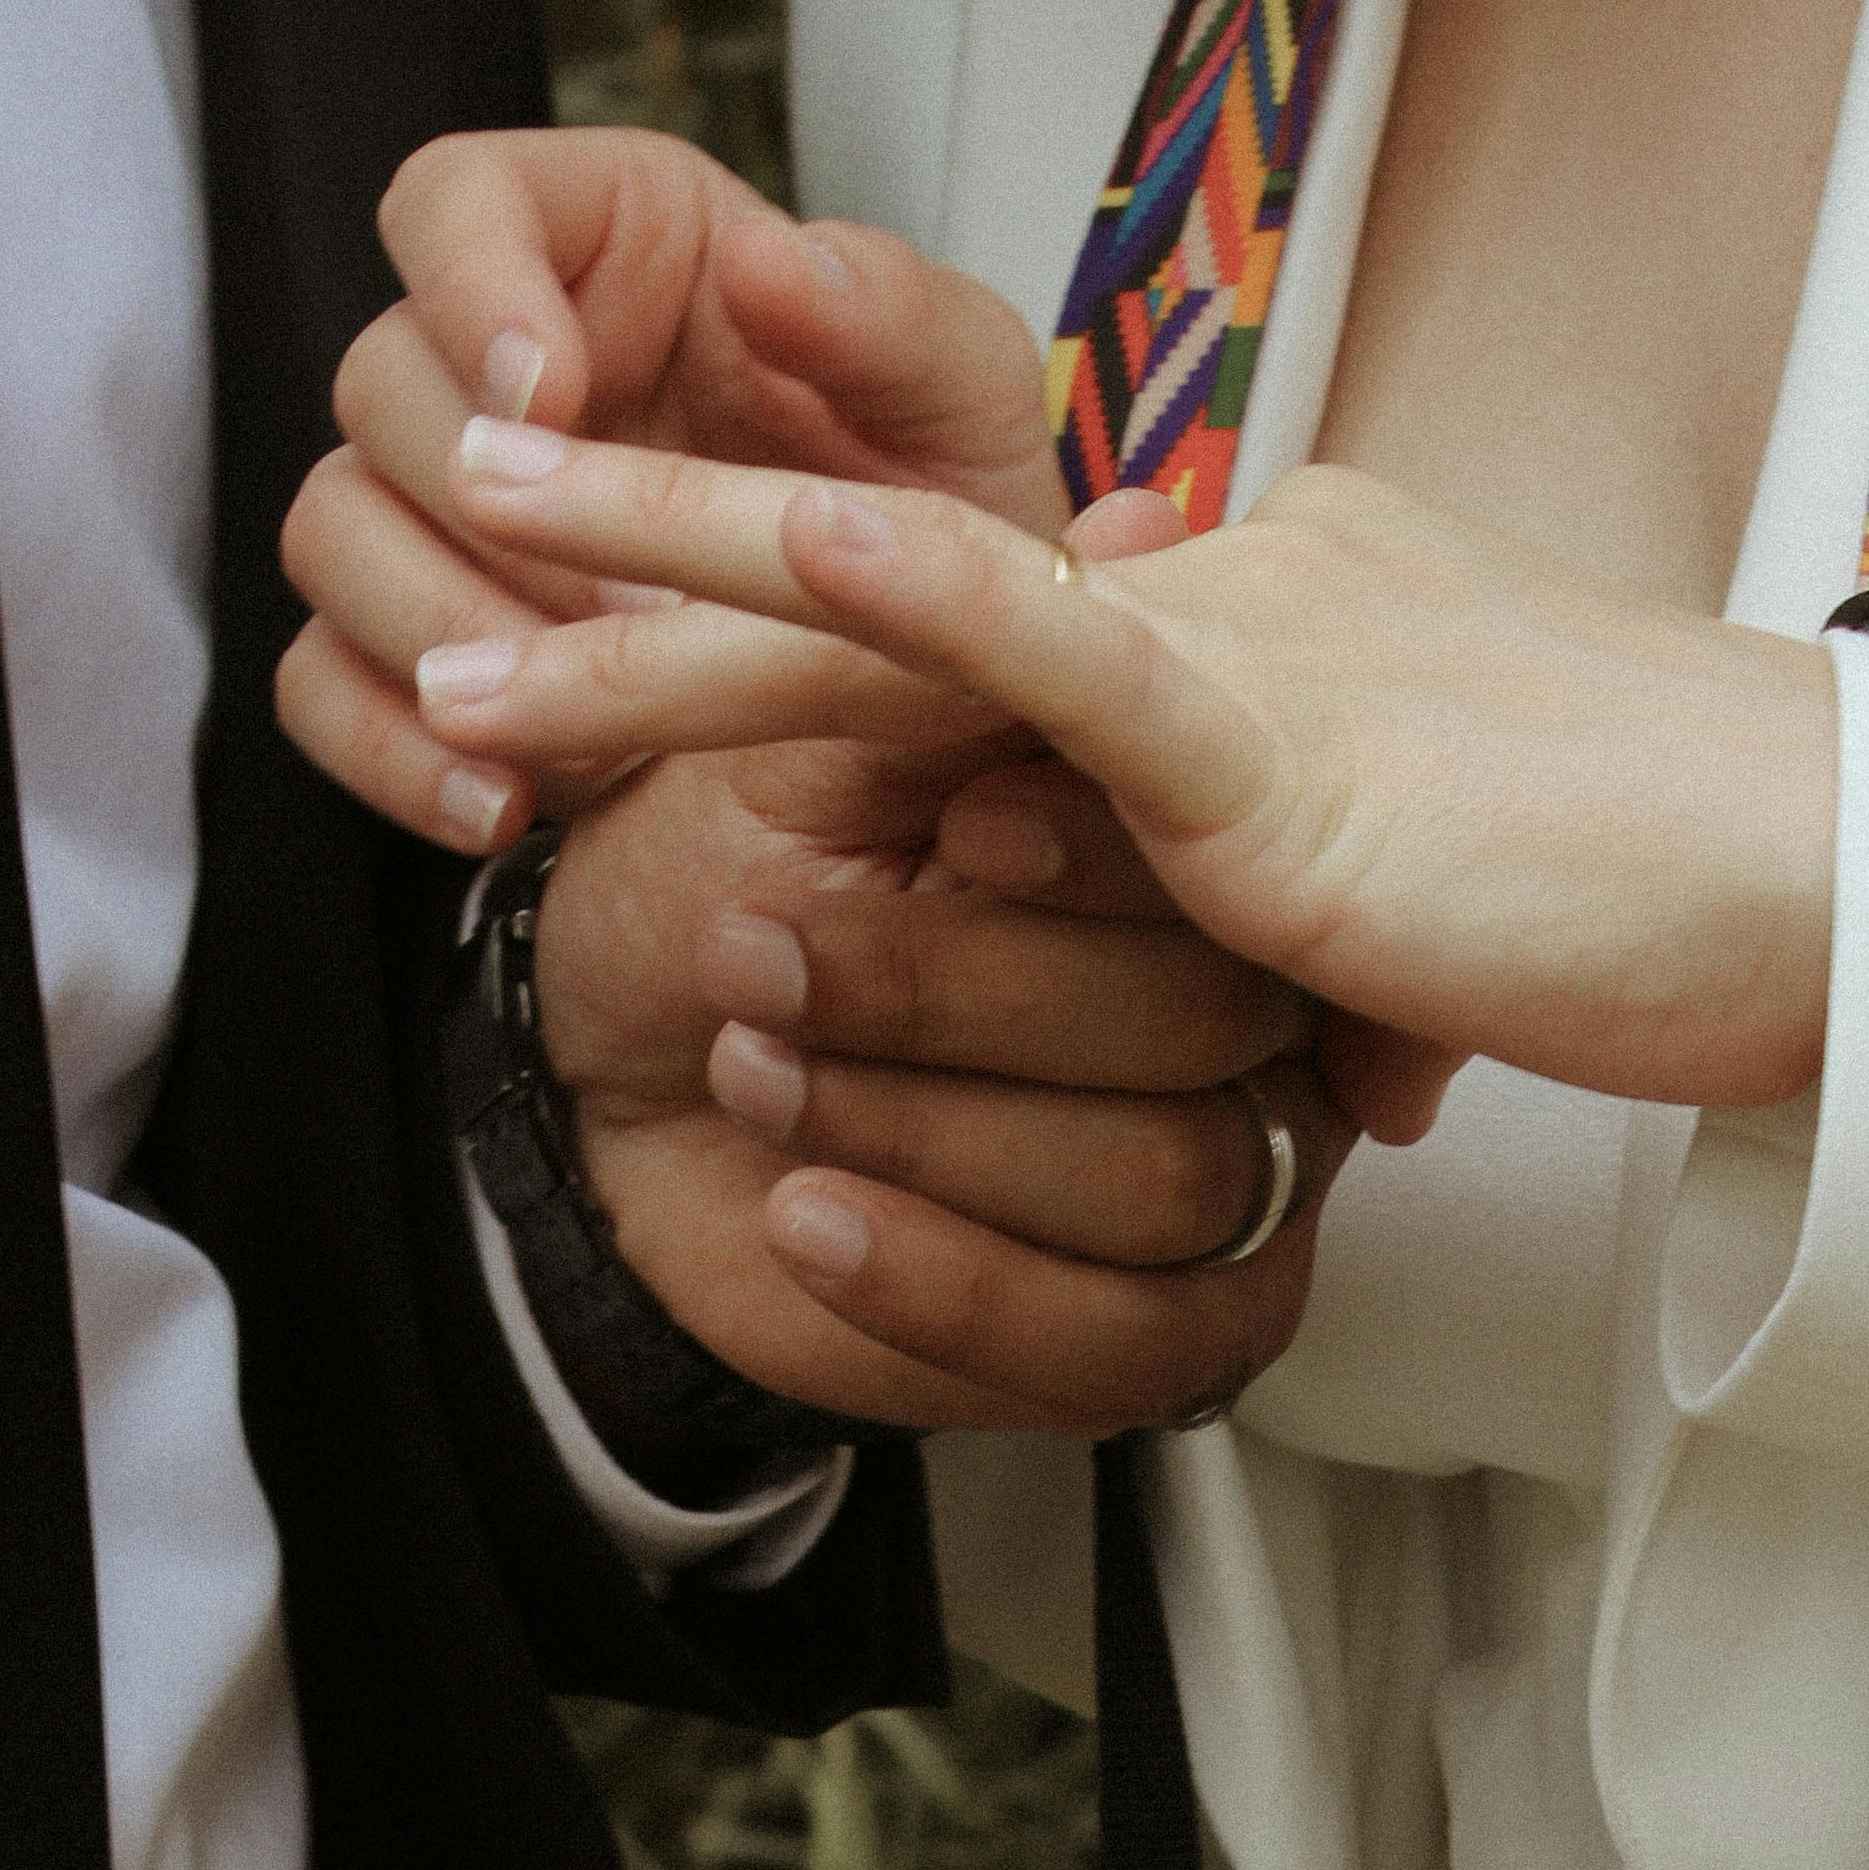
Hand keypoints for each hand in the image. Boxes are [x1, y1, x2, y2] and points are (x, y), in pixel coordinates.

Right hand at [278, 131, 1058, 854]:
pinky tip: (505, 804)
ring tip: (587, 723)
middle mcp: (501, 367)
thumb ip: (889, 318)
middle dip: (488, 510)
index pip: (456, 202)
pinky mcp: (414, 651)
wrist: (928, 705)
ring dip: (444, 633)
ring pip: (333, 530)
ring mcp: (440, 515)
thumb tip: (775, 261)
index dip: (468, 284)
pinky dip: (391, 752)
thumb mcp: (962, 410)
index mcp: (614, 252)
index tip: (544, 395)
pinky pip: (322, 685)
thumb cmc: (937, 516)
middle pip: (380, 383)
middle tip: (618, 608)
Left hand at [401, 435, 1843, 1113]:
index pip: (955, 625)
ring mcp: (1245, 670)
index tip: (591, 608)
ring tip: (488, 581)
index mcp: (1230, 640)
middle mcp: (1211, 609)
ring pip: (919, 611)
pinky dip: (943, 596)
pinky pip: (1089, 661)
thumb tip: (1155, 932)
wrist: (1812, 901)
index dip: (759, 612)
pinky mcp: (1294, 764)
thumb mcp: (1396, 894)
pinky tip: (806, 542)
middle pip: (875, 584)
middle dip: (641, 563)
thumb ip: (1258, 893)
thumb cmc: (1632, 900)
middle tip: (446, 529)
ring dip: (689, 600)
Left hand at [512, 734, 1353, 1438]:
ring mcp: (1236, 1184)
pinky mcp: (1167, 1333)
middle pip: (1208, 1019)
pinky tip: (803, 1220)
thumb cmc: (722, 889)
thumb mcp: (816, 747)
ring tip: (752, 1069)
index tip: (952, 829)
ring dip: (930, 1130)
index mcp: (1203, 841)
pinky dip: (944, 1282)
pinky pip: (1117, 1343)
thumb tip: (1135, 526)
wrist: (608, 1099)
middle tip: (756, 959)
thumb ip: (964, 673)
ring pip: (1170, 1180)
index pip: (1230, 847)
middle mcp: (1260, 1013)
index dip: (1098, 849)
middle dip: (961, 994)